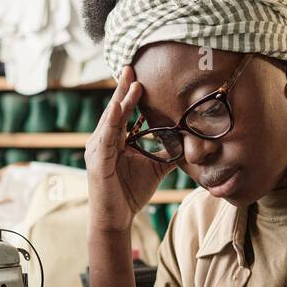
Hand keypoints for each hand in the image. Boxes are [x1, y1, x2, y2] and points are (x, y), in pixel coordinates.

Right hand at [85, 64, 174, 233]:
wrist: (117, 219)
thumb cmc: (130, 194)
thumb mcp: (155, 168)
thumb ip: (168, 153)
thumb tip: (188, 142)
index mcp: (115, 140)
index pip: (123, 112)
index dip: (130, 93)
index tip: (139, 74)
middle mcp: (103, 141)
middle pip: (114, 110)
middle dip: (123, 89)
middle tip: (131, 66)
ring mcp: (98, 150)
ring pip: (110, 120)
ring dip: (121, 101)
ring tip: (131, 83)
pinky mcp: (97, 162)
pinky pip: (106, 139)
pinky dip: (112, 123)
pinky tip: (117, 109)